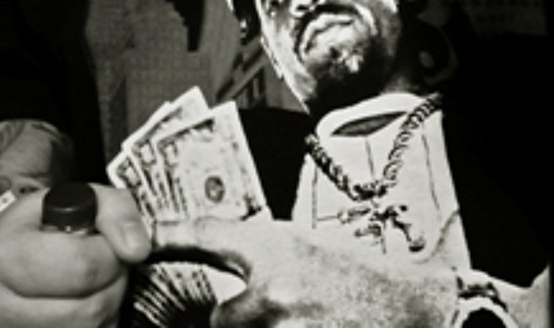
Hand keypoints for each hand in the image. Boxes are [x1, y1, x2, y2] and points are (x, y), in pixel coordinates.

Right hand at [0, 185, 150, 327]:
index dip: (110, 254)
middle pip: (88, 310)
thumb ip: (115, 211)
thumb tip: (136, 249)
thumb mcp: (78, 198)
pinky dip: (96, 325)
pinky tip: (84, 305)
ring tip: (93, 284)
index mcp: (6, 256)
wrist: (2, 259)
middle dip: (112, 283)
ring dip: (107, 308)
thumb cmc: (41, 226)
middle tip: (106, 265)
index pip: (82, 266)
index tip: (105, 243)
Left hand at [152, 217, 458, 327]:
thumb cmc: (357, 275)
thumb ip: (260, 256)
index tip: (143, 238)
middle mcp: (274, 293)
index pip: (209, 234)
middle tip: (272, 313)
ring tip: (294, 321)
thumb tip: (220, 269)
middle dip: (235, 321)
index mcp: (276, 250)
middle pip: (219, 319)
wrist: (410, 311)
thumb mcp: (305, 246)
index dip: (171, 234)